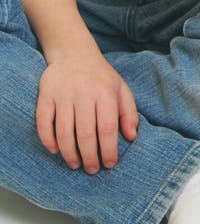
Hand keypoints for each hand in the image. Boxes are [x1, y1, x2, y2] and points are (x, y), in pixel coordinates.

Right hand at [36, 50, 138, 173]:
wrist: (74, 53)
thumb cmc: (100, 77)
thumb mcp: (121, 89)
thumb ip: (129, 112)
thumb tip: (132, 137)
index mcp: (105, 92)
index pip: (107, 127)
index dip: (108, 150)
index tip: (109, 164)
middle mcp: (84, 93)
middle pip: (85, 133)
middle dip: (89, 157)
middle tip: (91, 169)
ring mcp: (63, 94)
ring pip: (64, 131)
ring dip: (69, 153)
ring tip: (75, 164)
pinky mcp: (46, 95)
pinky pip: (44, 121)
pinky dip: (48, 139)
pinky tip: (55, 151)